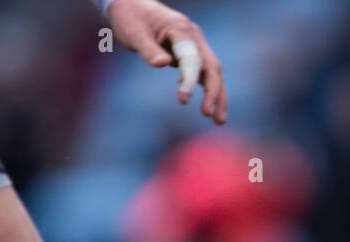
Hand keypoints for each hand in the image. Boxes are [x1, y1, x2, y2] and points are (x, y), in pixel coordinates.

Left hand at [108, 0, 226, 122]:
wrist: (131, 4)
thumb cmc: (130, 18)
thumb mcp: (134, 34)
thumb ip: (148, 50)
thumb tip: (162, 64)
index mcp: (180, 29)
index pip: (191, 59)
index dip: (189, 81)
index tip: (182, 101)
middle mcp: (194, 36)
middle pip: (212, 67)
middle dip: (214, 92)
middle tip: (209, 115)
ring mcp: (195, 44)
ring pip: (213, 72)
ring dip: (218, 95)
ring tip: (219, 120)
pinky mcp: (192, 52)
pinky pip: (205, 72)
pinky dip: (210, 90)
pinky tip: (209, 108)